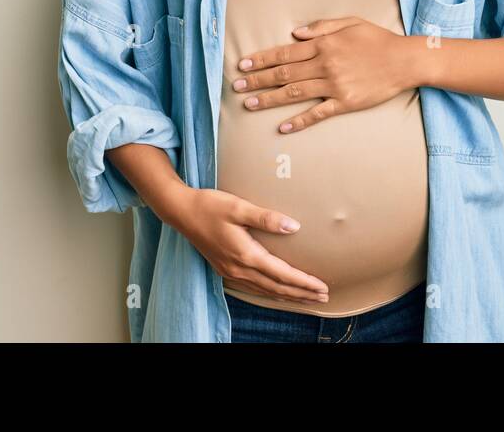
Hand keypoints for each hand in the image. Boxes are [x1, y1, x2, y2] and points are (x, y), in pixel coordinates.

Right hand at [170, 187, 329, 303]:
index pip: (282, 274)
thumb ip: (267, 218)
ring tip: (307, 298)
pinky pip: (253, 288)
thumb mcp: (239, 207)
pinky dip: (270, 292)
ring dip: (288, 296)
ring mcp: (230, 271)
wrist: (180, 211)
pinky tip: (277, 291)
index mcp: (245, 254)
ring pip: (265, 291)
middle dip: (301, 294)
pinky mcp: (225, 268)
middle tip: (323, 298)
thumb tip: (294, 227)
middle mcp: (239, 268)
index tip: (322, 287)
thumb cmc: (209, 205)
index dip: (304, 283)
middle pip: (276, 288)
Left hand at [231, 16, 416, 133]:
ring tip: (249, 104)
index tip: (243, 65)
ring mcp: (335, 85)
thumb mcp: (350, 22)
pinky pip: (318, 113)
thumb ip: (320, 27)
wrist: (405, 60)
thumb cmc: (377, 39)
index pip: (284, 53)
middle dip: (258, 80)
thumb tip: (294, 34)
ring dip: (269, 99)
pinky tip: (282, 127)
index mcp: (324, 45)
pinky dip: (299, 121)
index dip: (262, 59)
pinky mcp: (346, 102)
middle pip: (284, 74)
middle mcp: (325, 65)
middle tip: (236, 86)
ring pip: (294, 93)